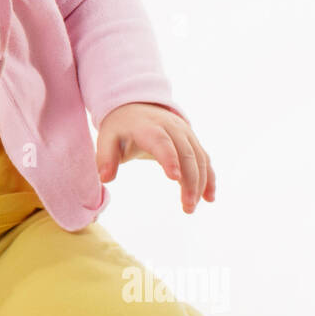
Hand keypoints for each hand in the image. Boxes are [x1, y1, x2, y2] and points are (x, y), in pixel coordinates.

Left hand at [95, 102, 214, 212]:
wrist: (135, 107)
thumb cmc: (120, 128)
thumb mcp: (106, 138)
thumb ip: (105, 158)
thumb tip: (105, 179)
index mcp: (148, 127)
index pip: (162, 142)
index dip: (169, 159)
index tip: (175, 178)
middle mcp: (172, 128)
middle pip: (186, 154)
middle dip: (190, 181)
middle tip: (187, 207)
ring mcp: (185, 134)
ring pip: (199, 158)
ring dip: (200, 183)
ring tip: (191, 208)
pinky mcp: (192, 141)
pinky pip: (205, 159)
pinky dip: (209, 178)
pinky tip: (209, 198)